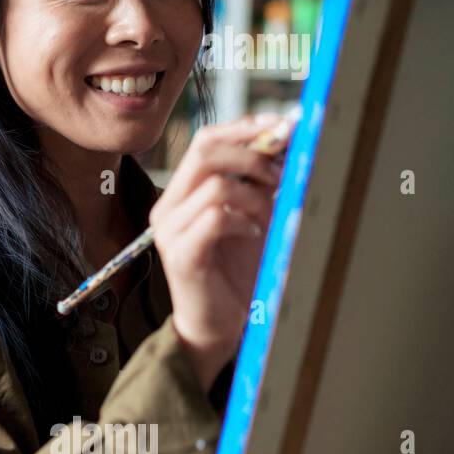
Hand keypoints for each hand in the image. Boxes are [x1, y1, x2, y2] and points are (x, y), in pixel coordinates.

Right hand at [148, 114, 286, 390]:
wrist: (217, 326)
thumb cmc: (236, 273)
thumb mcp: (252, 218)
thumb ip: (259, 183)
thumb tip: (287, 141)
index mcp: (181, 193)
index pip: (205, 141)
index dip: (244, 128)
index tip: (281, 126)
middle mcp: (167, 208)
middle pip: (205, 153)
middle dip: (252, 157)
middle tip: (281, 176)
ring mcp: (170, 232)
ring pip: (216, 186)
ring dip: (256, 198)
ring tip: (268, 219)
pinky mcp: (181, 255)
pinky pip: (216, 218)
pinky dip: (245, 222)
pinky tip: (255, 237)